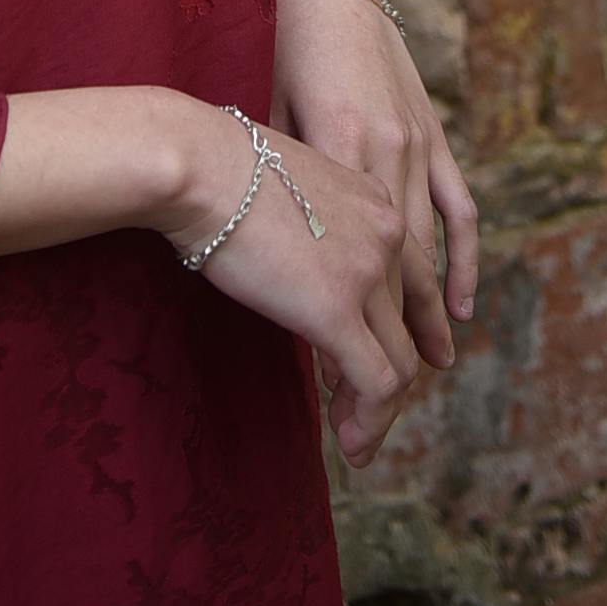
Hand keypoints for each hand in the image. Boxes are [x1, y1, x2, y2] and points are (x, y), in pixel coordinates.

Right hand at [160, 104, 419, 468]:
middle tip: (363, 414)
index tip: (378, 359)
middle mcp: (386, 233)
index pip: (405, 277)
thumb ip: (310, 222)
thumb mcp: (287, 186)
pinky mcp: (339, 310)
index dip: (398, 327)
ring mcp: (367, 272)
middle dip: (391, 377)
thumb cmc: (215, 166)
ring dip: (379, 410)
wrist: (199, 164)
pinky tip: (347, 441)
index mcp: (374, 199)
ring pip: (400, 363)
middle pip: (407, 324)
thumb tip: (296, 264)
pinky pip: (376, 383)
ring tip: (354, 439)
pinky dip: (369, 420)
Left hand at [267, 0, 479, 390]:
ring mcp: (415, 141)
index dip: (353, 332)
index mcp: (343, 151)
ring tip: (431, 369)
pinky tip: (459, 303)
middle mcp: (388, 153)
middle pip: (400, 271)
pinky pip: (455, 203)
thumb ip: (282, 180)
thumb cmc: (268, 41)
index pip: (357, 267)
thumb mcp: (262, 114)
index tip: (342, 392)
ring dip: (431, 313)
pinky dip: (463, 256)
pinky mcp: (427, 127)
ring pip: (428, 246)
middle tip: (386, 411)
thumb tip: (273, 250)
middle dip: (394, 345)